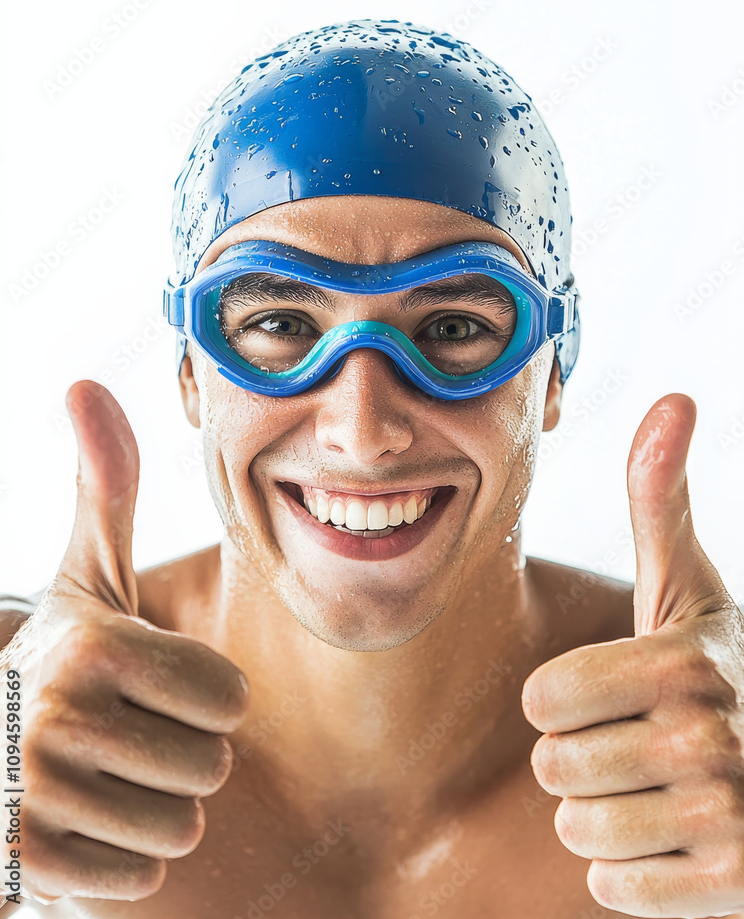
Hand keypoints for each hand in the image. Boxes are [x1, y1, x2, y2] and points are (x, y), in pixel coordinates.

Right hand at [0, 381, 247, 903]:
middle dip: (184, 753)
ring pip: (180, 825)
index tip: (160, 687)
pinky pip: (138, 878)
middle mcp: (59, 717)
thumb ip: (104, 490)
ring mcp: (36, 797)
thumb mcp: (86, 578)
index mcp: (94, 643)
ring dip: (159, 807)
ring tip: (111, 774)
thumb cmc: (59, 659)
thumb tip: (83, 382)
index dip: (207, 698)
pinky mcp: (24, 867)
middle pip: (210, 763)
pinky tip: (88, 823)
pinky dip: (124, 862)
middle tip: (131, 734)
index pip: (231, 698)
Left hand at [522, 394, 743, 918]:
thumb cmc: (723, 670)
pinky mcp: (735, 889)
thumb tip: (671, 397)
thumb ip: (663, 501)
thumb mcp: (693, 587)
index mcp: (683, 663)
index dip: (561, 700)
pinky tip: (674, 838)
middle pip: (553, 766)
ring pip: (579, 831)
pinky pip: (614, 890)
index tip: (607, 693)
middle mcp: (709, 741)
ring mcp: (728, 820)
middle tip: (636, 742)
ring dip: (602, 816)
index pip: (542, 700)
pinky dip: (632, 873)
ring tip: (653, 788)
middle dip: (580, 758)